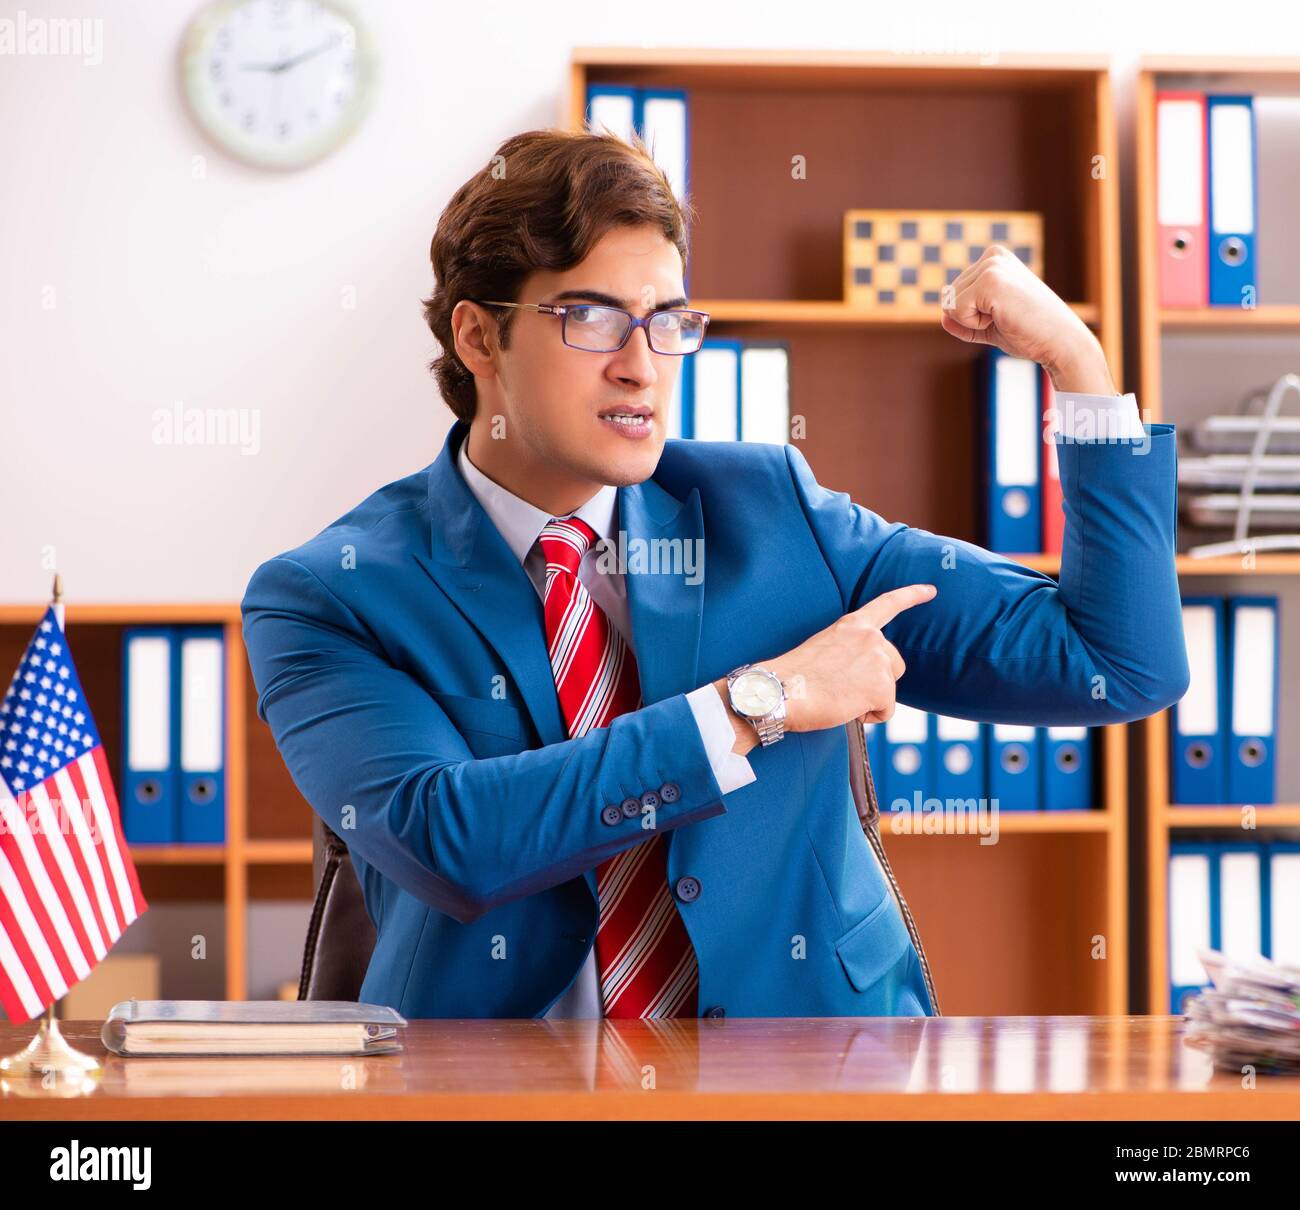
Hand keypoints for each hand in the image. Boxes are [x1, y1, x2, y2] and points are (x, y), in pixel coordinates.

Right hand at [711, 583, 937, 750]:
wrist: (780, 691)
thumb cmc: (793, 677)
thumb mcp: (824, 650)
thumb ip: (850, 652)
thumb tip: (863, 677)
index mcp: (852, 625)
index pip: (888, 604)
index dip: (912, 595)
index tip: (931, 590)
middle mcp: (870, 638)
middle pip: (895, 665)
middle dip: (878, 681)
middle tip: (843, 688)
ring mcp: (878, 661)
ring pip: (890, 690)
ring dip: (870, 700)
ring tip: (838, 697)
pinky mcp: (881, 687)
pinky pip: (885, 711)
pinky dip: (868, 716)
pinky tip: (844, 708)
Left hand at [939, 245, 1116, 394]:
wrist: (1060, 341)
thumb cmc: (1029, 333)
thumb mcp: (990, 325)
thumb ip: (964, 321)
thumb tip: (942, 316)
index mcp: (994, 259)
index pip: (954, 293)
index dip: (972, 315)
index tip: (1004, 314)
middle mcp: (992, 256)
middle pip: (948, 297)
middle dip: (970, 317)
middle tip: (1005, 318)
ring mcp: (991, 266)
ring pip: (950, 304)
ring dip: (973, 320)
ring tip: (1005, 316)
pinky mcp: (989, 281)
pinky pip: (955, 311)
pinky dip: (974, 324)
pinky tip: (1002, 317)